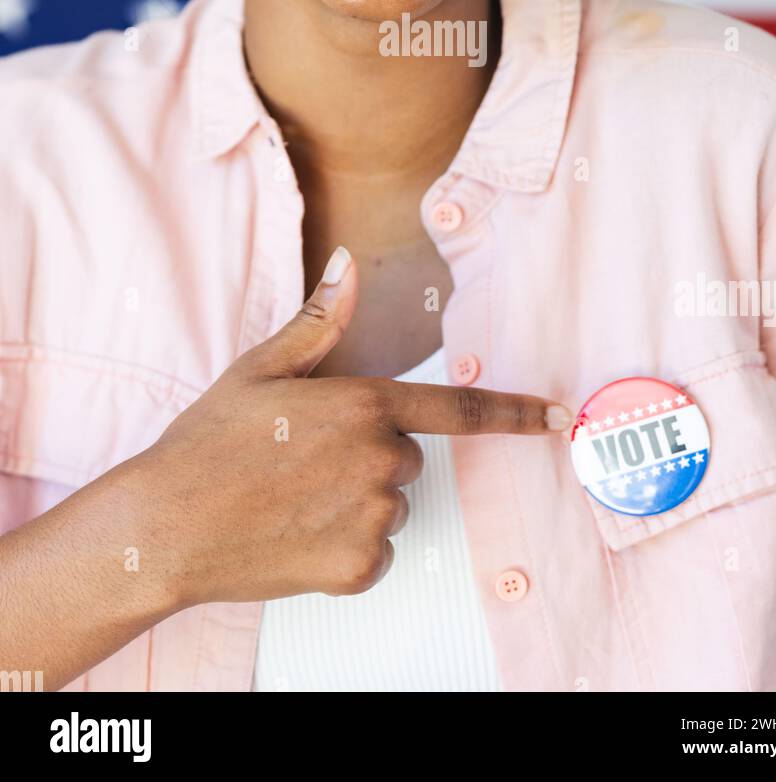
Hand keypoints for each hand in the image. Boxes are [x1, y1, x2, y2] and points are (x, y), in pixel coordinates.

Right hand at [137, 245, 572, 609]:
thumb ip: (320, 319)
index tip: (556, 416)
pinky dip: (346, 544)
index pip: (458, 406)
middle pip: (408, 455)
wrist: (164, 527)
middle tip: (303, 458)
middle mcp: (379, 460)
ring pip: (391, 503)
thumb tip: (350, 264)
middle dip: (370, 453)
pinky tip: (296, 532)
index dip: (514, 412)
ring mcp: (371, 517)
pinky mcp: (357, 566)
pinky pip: (374, 549)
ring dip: (357, 500)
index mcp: (363, 404)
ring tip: (290, 496)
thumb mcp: (260, 368)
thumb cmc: (207, 442)